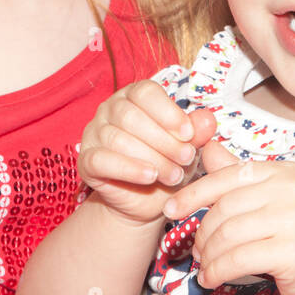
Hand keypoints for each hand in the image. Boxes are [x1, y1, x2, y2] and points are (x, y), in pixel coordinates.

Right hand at [78, 80, 217, 225]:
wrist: (144, 202)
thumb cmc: (167, 164)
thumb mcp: (186, 147)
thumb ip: (196, 132)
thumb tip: (209, 119)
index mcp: (134, 96)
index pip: (145, 92)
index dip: (168, 112)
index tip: (189, 134)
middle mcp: (110, 109)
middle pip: (131, 116)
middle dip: (164, 140)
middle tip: (186, 159)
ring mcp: (94, 133)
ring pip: (118, 138)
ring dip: (152, 157)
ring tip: (174, 175)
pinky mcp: (86, 161)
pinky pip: (102, 160)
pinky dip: (128, 168)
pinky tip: (150, 176)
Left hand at [164, 139, 294, 294]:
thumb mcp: (273, 200)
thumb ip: (239, 176)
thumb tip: (208, 147)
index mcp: (283, 172)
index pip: (227, 176)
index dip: (193, 193)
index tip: (171, 208)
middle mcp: (291, 189)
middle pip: (225, 208)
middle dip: (202, 233)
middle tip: (196, 250)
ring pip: (229, 234)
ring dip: (208, 256)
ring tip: (204, 266)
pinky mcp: (294, 251)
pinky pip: (239, 259)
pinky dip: (217, 271)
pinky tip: (211, 278)